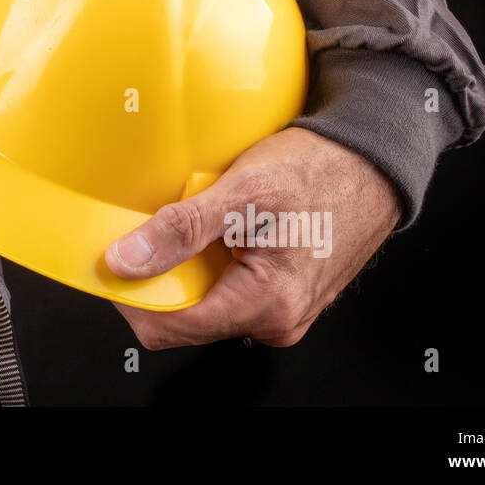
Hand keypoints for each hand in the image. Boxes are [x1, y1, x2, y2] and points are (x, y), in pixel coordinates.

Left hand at [104, 127, 401, 347]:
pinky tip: (221, 225)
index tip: (111, 257)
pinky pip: (227, 286)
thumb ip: (182, 229)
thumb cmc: (323, 169)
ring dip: (189, 262)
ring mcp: (280, 309)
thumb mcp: (244, 190)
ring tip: (203, 218)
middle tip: (162, 224)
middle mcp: (275, 320)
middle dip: (163, 273)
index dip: (131, 293)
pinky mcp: (281, 293)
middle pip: (184, 316)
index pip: (167, 327)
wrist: (372, 158)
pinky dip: (212, 257)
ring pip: (204, 299)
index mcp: (266, 306)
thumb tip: (126, 260)